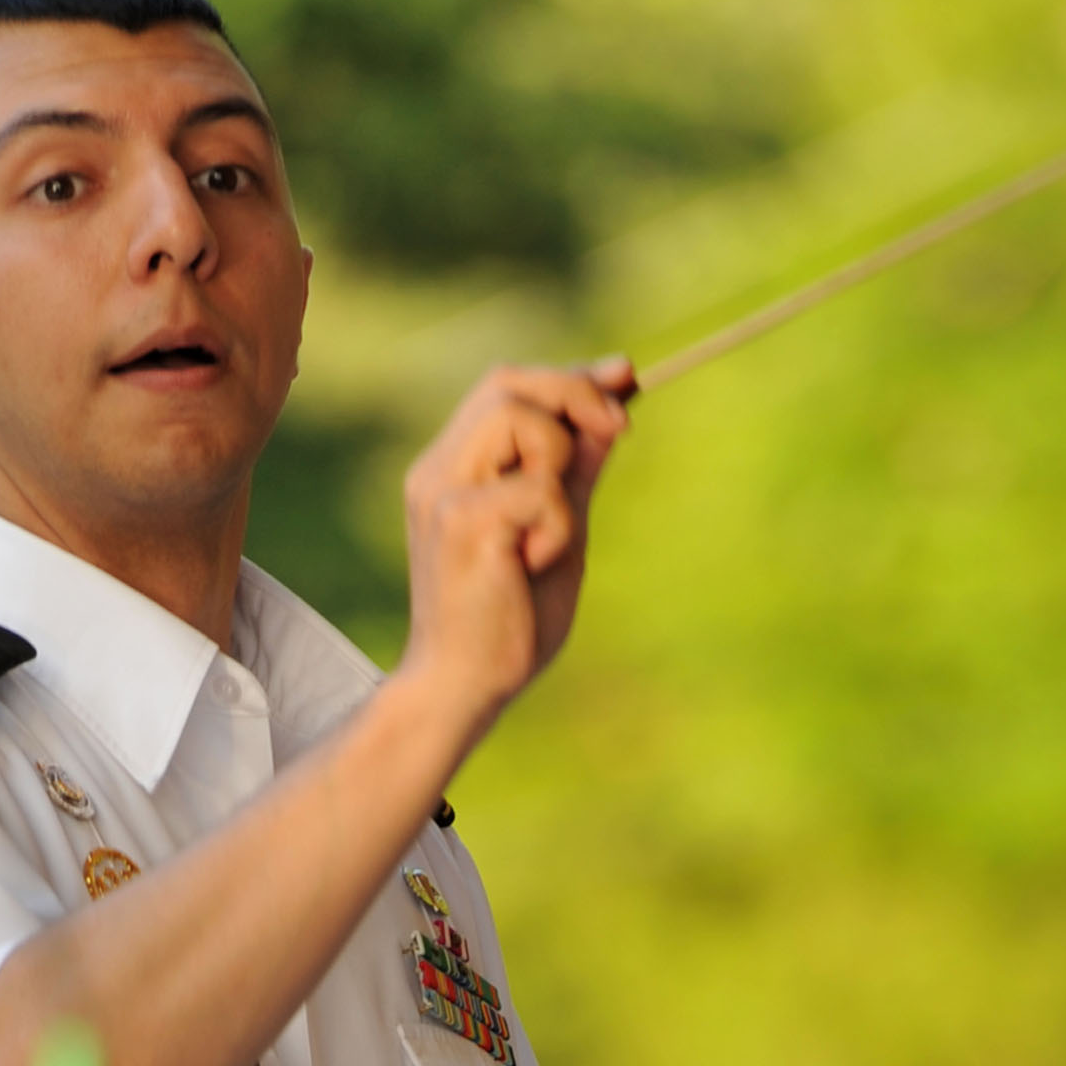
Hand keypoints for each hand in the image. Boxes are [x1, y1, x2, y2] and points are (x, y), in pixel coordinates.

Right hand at [397, 362, 632, 749]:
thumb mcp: (559, 534)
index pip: (505, 387)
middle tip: (623, 428)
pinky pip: (539, 489)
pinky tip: (532, 566)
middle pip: (507, 381)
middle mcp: (439, 470)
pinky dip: (557, 525)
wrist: (465, 689)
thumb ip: (577, 474)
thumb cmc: (508, 623)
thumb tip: (613, 412)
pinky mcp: (461, 522)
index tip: (627, 377)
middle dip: (576, 392)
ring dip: (560, 461)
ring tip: (549, 530)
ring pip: (518, 415)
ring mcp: (443, 492)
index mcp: (454, 468)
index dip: (570, 376)